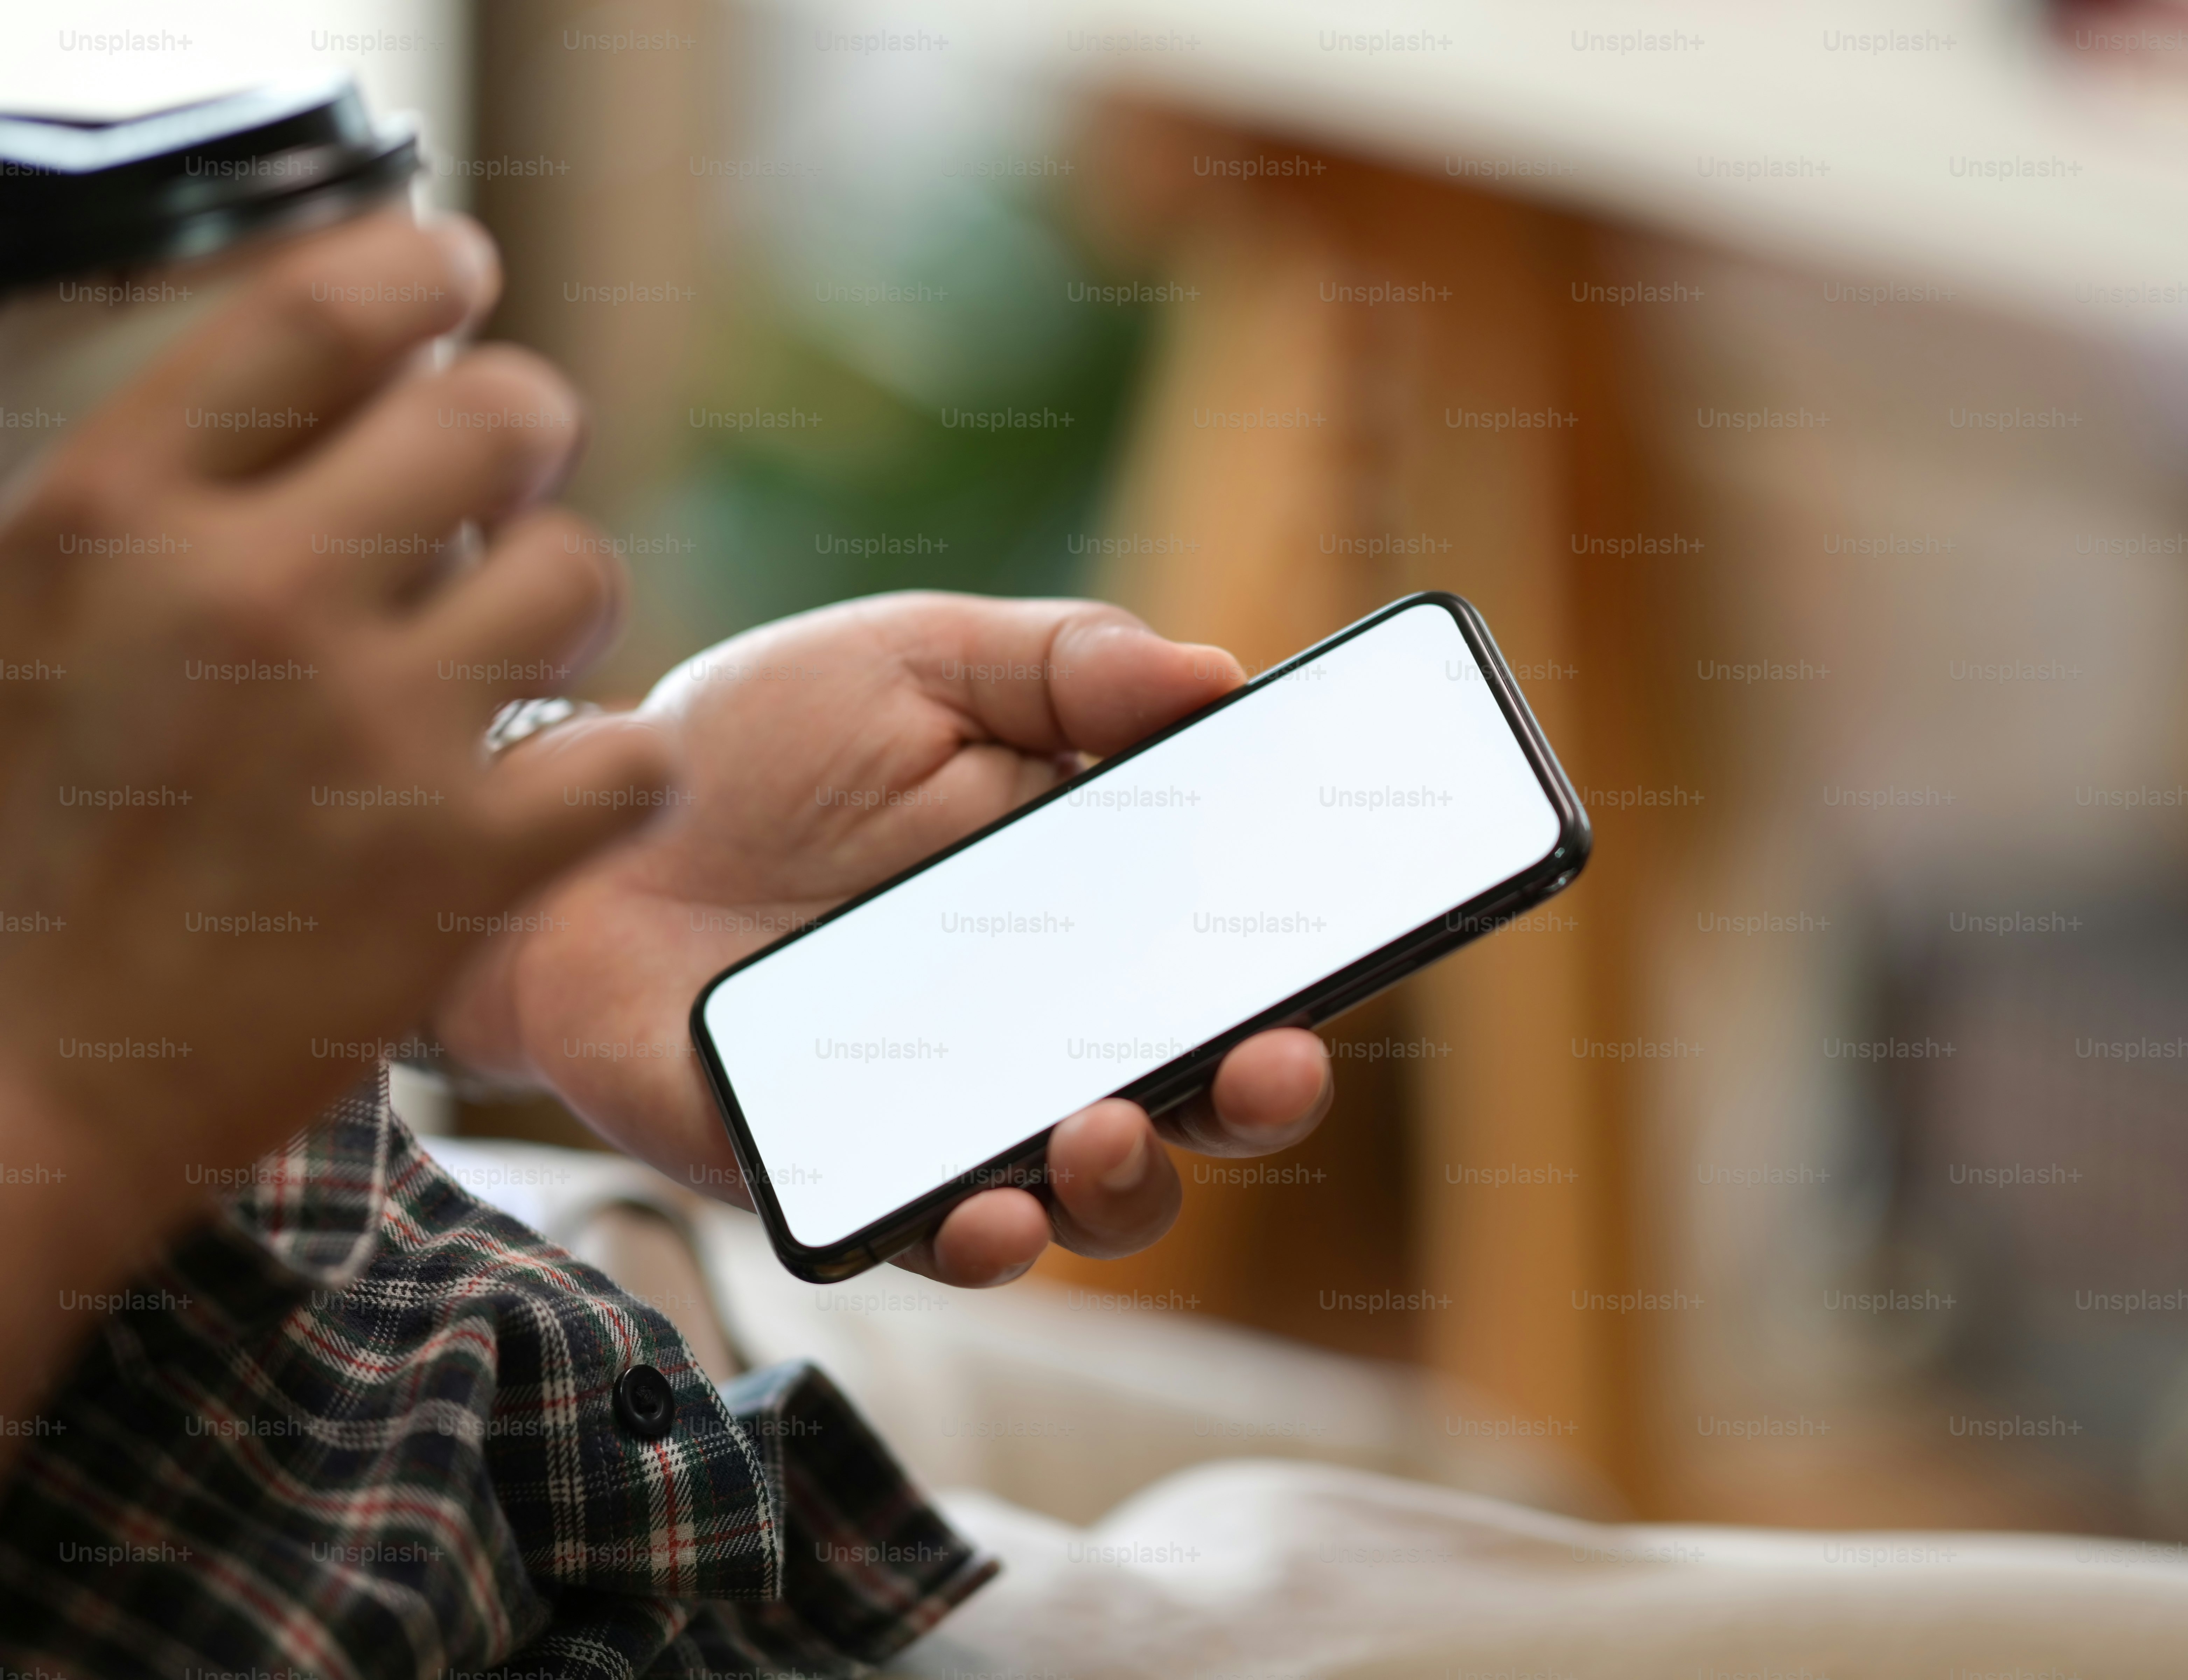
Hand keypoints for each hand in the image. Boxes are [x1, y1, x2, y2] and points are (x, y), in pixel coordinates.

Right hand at [0, 212, 672, 1269]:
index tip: (456, 272)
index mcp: (116, 522)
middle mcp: (253, 601)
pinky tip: (566, 780)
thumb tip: (287, 390)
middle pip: (495, 416)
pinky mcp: (462, 869)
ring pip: (581, 574)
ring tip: (510, 644)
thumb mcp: (18, 620)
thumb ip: (144, 499)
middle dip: (523, 424)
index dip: (419, 268)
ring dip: (563, 596)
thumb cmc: (16, 844)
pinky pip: (631, 758)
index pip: (318, 312)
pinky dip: (619, 766)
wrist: (19, 1080)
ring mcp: (371, 737)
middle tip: (504, 473)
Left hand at [431, 593, 1334, 1286]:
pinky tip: (996, 1210)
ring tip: (1100, 1131)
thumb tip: (1218, 673)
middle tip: (1270, 1061)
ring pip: (1100, 1190)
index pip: (1234, 941)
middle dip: (1265, 1091)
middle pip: (1204, 1086)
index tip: (1360, 927)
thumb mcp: (911, 664)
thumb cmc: (749, 743)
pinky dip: (987, 1238)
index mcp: (1088, 896)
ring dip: (1129, 1180)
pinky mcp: (850, 1175)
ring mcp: (955, 1106)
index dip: (1312, 949)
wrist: (564, 837)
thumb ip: (1061, 665)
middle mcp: (1047, 1017)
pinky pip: (944, 1237)